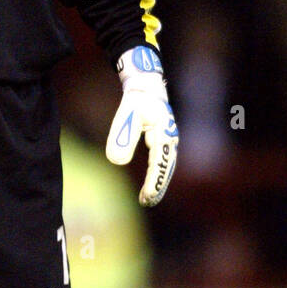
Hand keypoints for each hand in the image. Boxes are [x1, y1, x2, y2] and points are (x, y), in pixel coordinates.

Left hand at [106, 46, 177, 206]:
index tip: (146, 196)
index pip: (159, 163)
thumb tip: (116, 162)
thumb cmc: (137, 99)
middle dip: (158, 186)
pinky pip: (163, 161)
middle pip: (167, 167)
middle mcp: (170, 138)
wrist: (147, 86)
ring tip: (149, 199)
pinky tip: (151, 185)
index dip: (154, 181)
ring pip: (166, 166)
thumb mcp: (127, 114)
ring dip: (159, 182)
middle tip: (147, 202)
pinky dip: (158, 174)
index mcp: (163, 133)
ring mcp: (169, 139)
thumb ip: (122, 136)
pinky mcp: (164, 140)